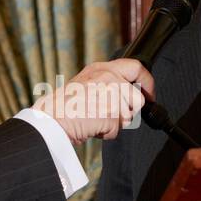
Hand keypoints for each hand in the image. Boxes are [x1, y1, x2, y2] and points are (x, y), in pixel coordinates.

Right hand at [34, 58, 154, 144]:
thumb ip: (106, 84)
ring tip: (95, 119)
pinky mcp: (111, 113)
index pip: (135, 67)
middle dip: (128, 111)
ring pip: (129, 115)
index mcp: (101, 68)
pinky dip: (107, 133)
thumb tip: (128, 95)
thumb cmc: (64, 106)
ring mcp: (111, 95)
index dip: (147, 82)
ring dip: (115, 123)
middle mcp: (108, 78)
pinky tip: (92, 126)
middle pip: (137, 98)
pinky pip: (117, 129)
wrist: (51, 119)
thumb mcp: (85, 82)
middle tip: (113, 115)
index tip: (149, 93)